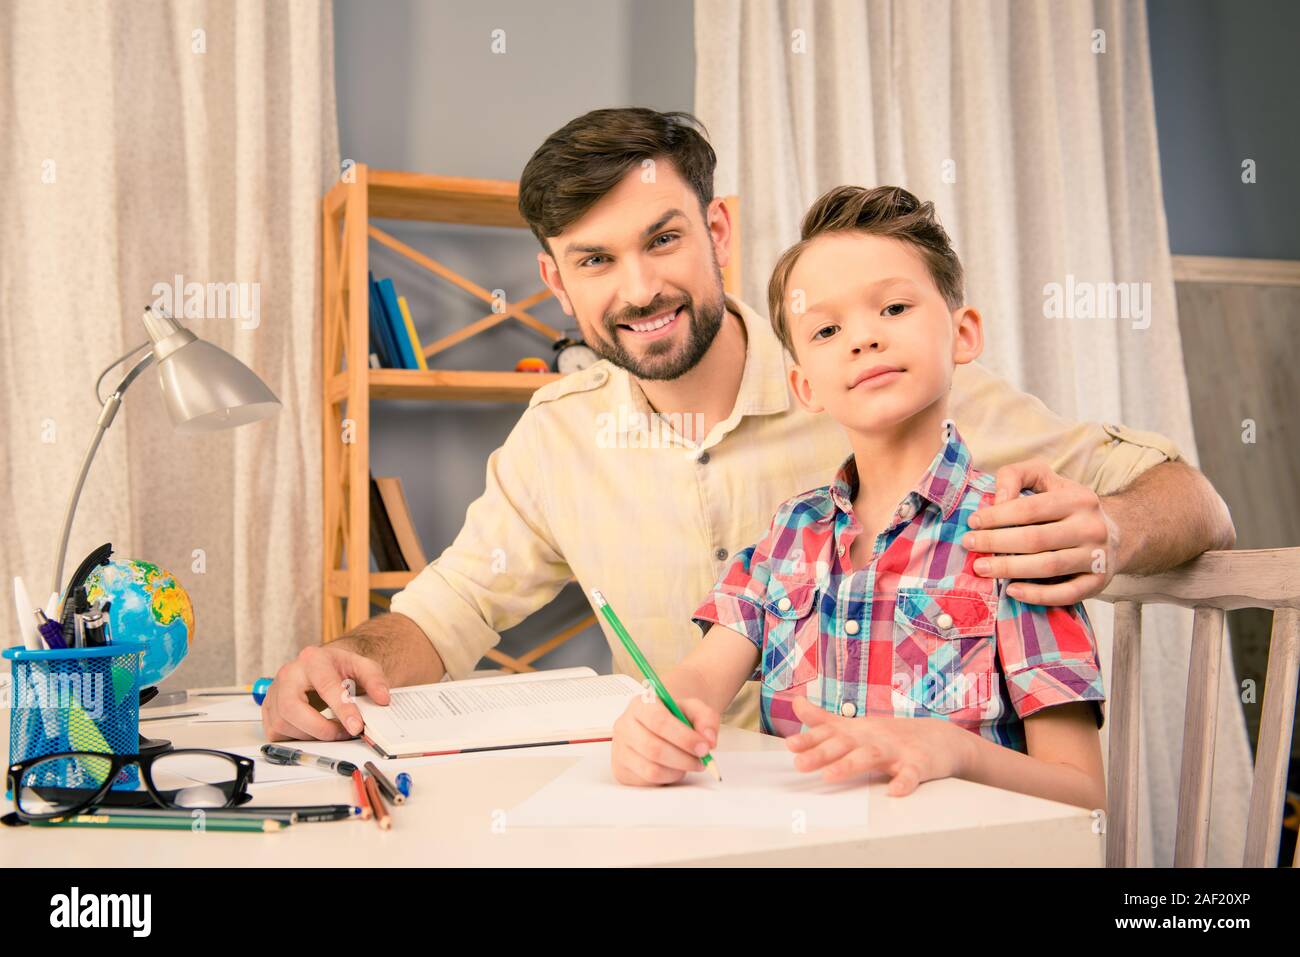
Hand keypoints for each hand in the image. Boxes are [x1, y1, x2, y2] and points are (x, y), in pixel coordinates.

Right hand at [261, 644, 391, 741]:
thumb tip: (382, 699)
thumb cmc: (339, 668)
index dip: (342, 709)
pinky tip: (315, 730)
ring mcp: (274, 692)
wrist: (321, 666)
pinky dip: (298, 737)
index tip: (357, 727)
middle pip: (293, 708)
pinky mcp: (268, 710)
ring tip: (333, 729)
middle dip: (320, 728)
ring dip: (312, 735)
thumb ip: (375, 680)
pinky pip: (277, 733)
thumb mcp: (362, 666)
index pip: (326, 686)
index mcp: (312, 659)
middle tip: (343, 733)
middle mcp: (288, 674)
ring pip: (284, 724)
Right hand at [611, 692, 718, 786]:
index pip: (659, 721)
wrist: (659, 725)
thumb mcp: (693, 709)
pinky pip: (648, 781)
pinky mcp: (622, 770)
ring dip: (678, 770)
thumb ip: (706, 718)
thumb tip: (709, 740)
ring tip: (689, 764)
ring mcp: (620, 749)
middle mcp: (625, 725)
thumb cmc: (674, 717)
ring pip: (651, 769)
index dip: (684, 737)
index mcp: (641, 704)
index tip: (704, 747)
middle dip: (684, 758)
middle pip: (654, 748)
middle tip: (702, 760)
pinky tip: (675, 768)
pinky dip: (668, 778)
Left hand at [785, 697, 968, 794]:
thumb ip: (824, 719)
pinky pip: (911, 774)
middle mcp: (873, 738)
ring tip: (830, 775)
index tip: (790, 746)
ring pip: (871, 756)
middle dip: (822, 753)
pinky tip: (894, 792)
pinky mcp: (919, 764)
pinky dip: (904, 782)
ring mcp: (896, 750)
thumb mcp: (856, 726)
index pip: (829, 733)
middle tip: (800, 764)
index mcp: (857, 732)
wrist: (940, 738)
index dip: (809, 739)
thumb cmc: (891, 735)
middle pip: (845, 744)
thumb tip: (796, 703)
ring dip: (850, 765)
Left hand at [964, 458, 1119, 604]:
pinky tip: (1012, 590)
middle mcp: (1091, 528)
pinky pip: (1065, 594)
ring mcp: (1096, 557)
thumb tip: (998, 498)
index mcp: (1078, 499)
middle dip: (996, 543)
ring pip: (1048, 566)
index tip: (973, 522)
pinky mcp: (1098, 584)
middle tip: (969, 545)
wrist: (1116, 532)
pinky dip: (1037, 595)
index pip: (1030, 508)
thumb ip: (1017, 475)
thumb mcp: (1046, 479)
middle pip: (1036, 539)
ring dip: (1010, 569)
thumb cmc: (1067, 505)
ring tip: (981, 568)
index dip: (997, 516)